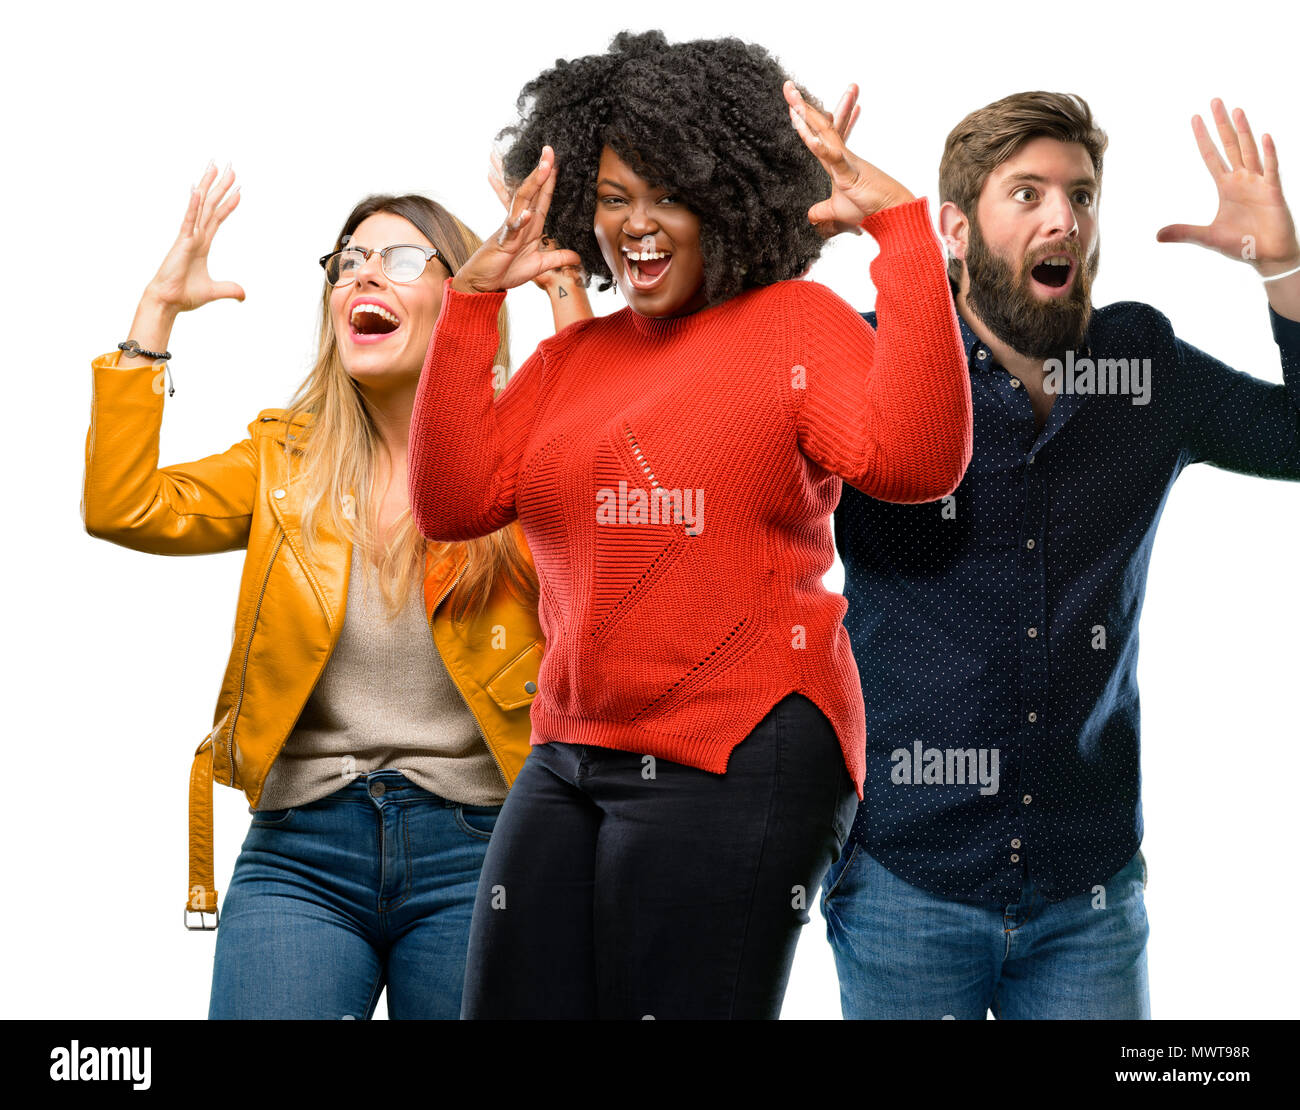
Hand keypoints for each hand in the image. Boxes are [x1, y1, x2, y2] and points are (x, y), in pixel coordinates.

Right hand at [144, 162, 244, 314]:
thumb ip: (230, 289)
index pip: (217, 218)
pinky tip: (197, 190)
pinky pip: (189, 220)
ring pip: (201, 206)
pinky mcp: (182, 242)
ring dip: (209, 186)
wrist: (167, 302)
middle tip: (229, 168)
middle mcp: (196, 235)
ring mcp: (188, 236)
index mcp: (202, 243)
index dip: (228, 204)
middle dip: (221, 187)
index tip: (238, 190)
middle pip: (211, 205)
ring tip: (215, 167)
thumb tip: (244, 295)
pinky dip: (193, 205)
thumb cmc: (184, 294)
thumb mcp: (214, 291)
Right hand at [489, 150, 585, 291]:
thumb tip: (577, 257)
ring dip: (533, 184)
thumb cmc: (507, 270)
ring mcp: (511, 230)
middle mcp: (521, 222)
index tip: (557, 161)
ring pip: (522, 202)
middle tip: (549, 150)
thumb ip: (558, 258)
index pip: (542, 198)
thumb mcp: (539, 265)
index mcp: (531, 225)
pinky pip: (512, 230)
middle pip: (532, 191)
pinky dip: (519, 222)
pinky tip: (527, 214)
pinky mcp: (503, 242)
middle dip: (542, 171)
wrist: (484, 283)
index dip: (550, 180)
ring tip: (544, 168)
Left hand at [784, 80, 914, 234]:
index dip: (806, 120)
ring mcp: (845, 162)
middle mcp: (840, 156)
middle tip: (788, 86)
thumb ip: (822, 211)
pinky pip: (835, 159)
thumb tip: (810, 216)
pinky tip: (812, 140)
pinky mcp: (850, 175)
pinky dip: (823, 150)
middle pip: (820, 126)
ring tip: (794, 100)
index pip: (819, 136)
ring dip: (809, 117)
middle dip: (803, 106)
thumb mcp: (837, 212)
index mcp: (836, 162)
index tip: (795, 104)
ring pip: (825, 134)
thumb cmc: (870, 211)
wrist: (894, 215)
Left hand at [1156, 99, 1299, 274]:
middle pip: (1230, 145)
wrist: (1268, 256)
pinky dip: (1268, 154)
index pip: (1211, 156)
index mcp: (1226, 187)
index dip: (1203, 138)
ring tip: (1236, 111)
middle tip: (1214, 101)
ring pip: (1249, 151)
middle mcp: (1242, 180)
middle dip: (1221, 125)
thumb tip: (1156, 236)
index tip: (1195, 118)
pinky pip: (1270, 170)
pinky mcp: (1273, 192)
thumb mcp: (1207, 237)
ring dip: (1243, 131)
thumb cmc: (1242, 244)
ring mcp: (1258, 183)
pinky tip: (1264, 137)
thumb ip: (1184, 233)